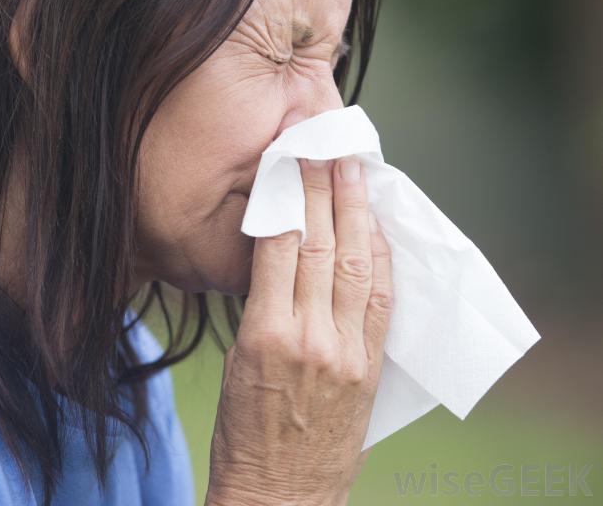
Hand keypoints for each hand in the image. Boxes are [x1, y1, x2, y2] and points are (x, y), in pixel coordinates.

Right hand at [205, 156, 392, 505]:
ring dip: (359, 211)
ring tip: (357, 172)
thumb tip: (282, 250)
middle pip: (324, 243)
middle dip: (326, 188)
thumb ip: (260, 305)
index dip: (287, 193)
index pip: (281, 243)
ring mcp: (348, 352)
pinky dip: (382, 258)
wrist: (280, 496)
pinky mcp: (370, 369)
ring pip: (359, 264)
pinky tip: (378, 228)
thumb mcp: (235, 360)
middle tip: (328, 147)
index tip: (290, 158)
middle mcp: (311, 337)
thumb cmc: (242, 432)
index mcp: (264, 333)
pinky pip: (381, 301)